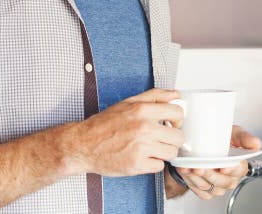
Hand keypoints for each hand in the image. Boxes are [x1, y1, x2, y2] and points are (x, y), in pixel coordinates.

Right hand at [60, 88, 184, 176]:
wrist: (84, 145)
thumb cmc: (105, 124)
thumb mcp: (129, 102)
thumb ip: (155, 96)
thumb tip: (176, 94)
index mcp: (142, 110)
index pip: (177, 112)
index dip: (178, 119)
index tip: (172, 123)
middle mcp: (143, 128)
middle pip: (178, 136)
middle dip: (172, 138)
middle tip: (162, 138)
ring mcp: (141, 148)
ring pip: (171, 153)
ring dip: (164, 152)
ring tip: (151, 148)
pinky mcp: (136, 165)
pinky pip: (159, 166)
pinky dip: (153, 163)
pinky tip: (143, 157)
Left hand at [176, 125, 261, 199]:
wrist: (204, 146)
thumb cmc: (222, 140)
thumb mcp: (234, 134)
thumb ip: (245, 138)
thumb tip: (256, 143)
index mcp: (239, 166)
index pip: (238, 170)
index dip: (230, 169)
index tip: (222, 166)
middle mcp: (230, 178)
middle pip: (222, 181)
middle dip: (210, 174)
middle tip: (200, 166)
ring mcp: (218, 186)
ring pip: (208, 187)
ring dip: (197, 178)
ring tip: (189, 167)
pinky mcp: (206, 191)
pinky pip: (199, 191)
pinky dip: (191, 182)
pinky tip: (186, 171)